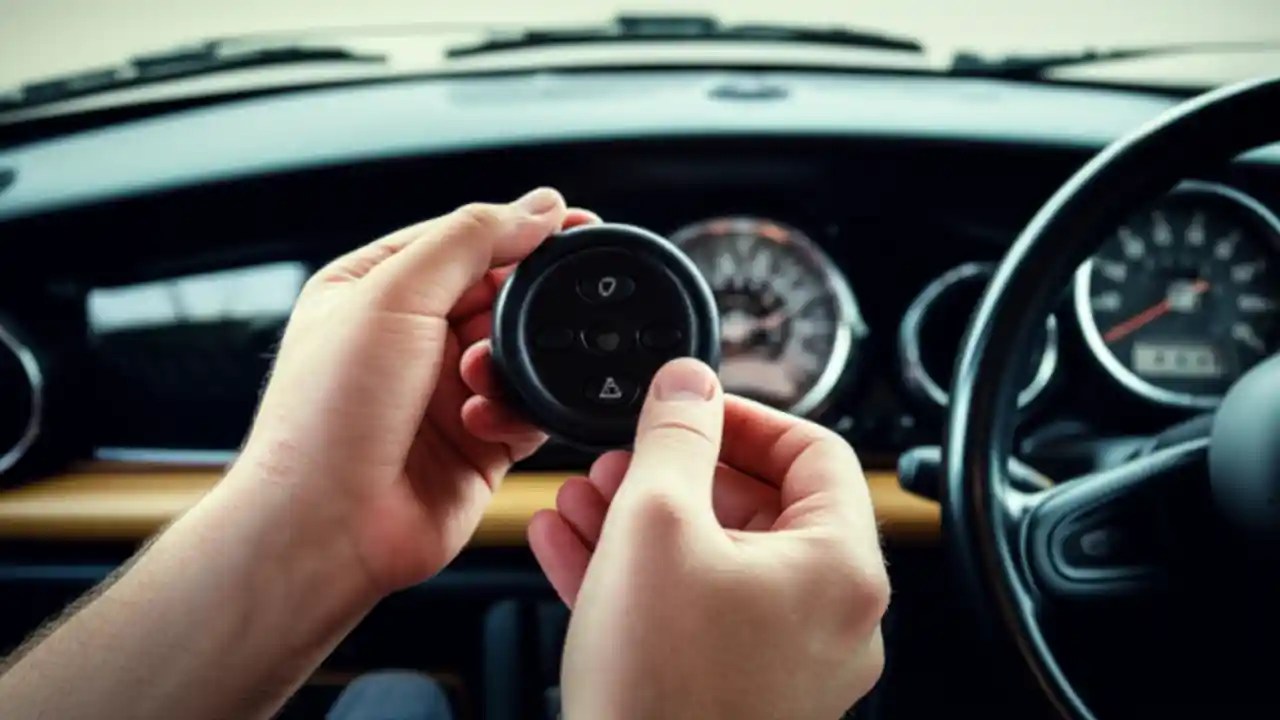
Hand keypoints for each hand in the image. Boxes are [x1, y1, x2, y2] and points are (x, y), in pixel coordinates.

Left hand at [233, 188, 598, 594]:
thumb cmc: (326, 417)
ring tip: (478, 381)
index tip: (572, 226)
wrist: (325, 528)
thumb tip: (538, 206)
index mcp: (374, 288)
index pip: (462, 238)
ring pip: (522, 354)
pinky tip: (482, 423)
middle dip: (523, 305)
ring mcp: (445, 392)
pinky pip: (528, 411)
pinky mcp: (477, 444)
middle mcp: (410, 337)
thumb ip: (470, 240)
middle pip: (500, 295)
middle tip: (551, 306)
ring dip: (513, 363)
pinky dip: (518, 412)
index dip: (518, 231)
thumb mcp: (392, 296)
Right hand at [529, 359, 889, 718]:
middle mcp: (828, 619)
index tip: (691, 403)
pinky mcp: (737, 696)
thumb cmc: (662, 692)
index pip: (815, 451)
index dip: (744, 415)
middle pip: (759, 507)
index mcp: (838, 568)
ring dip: (647, 519)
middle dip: (676, 472)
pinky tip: (574, 548)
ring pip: (716, 561)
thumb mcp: (657, 524)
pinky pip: (695, 614)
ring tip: (585, 495)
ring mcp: (785, 664)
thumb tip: (691, 380)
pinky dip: (642, 577)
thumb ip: (677, 435)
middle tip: (623, 454)